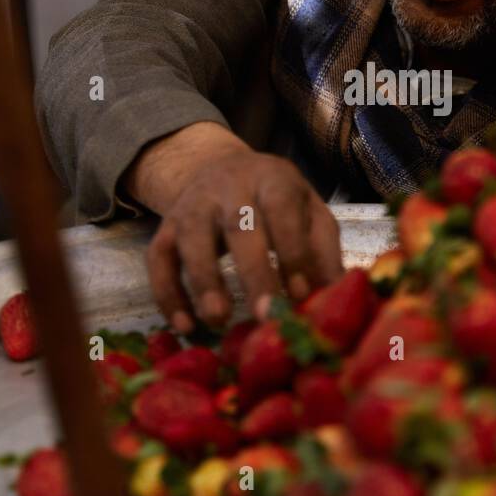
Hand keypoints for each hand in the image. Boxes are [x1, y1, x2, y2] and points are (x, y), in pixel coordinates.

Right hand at [125, 123, 343, 332]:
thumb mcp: (310, 212)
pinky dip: (167, 294)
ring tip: (218, 320)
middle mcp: (229, 186)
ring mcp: (193, 205)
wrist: (222, 169)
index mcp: (272, 179)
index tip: (301, 294)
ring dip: (204, 281)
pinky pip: (159, 260)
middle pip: (238, 226)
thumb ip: (322, 250)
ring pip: (192, 239)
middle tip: (265, 315)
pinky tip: (185, 326)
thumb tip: (336, 295)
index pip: (282, 209)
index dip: (291, 251)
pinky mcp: (165, 228)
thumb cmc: (278, 202)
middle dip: (253, 272)